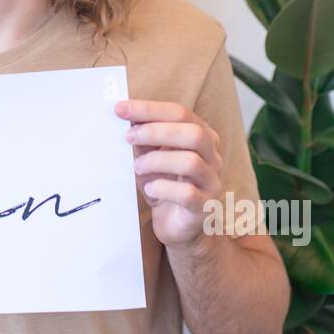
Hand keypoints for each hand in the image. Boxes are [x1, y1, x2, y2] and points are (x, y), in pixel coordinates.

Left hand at [115, 98, 222, 245]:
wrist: (177, 225)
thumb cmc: (164, 185)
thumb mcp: (151, 157)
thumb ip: (144, 138)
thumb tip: (126, 115)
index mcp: (202, 137)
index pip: (181, 113)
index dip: (149, 109)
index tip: (121, 109)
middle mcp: (213, 157)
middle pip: (193, 133)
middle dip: (155, 132)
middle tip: (128, 137)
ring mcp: (212, 182)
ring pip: (191, 162)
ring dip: (157, 161)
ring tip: (138, 168)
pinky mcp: (204, 207)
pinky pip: (187, 194)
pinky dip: (162, 188)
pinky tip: (150, 190)